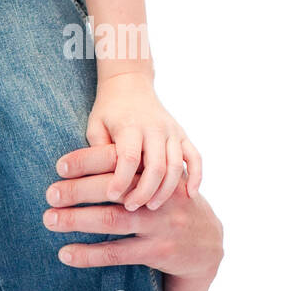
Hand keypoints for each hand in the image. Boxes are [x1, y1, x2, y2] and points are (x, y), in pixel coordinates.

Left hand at [44, 144, 221, 282]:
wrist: (209, 238)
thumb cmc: (167, 196)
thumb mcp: (155, 170)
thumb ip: (125, 158)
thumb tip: (83, 150)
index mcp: (155, 167)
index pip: (115, 158)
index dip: (86, 160)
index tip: (59, 166)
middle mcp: (158, 192)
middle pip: (111, 187)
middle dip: (76, 190)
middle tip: (49, 194)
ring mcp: (160, 222)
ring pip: (112, 220)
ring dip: (77, 221)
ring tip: (49, 220)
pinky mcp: (160, 250)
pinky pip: (119, 253)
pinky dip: (91, 254)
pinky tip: (66, 253)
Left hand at [87, 74, 201, 210]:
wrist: (130, 83)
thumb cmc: (108, 110)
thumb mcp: (95, 125)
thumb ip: (97, 150)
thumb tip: (94, 179)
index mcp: (130, 125)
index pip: (129, 157)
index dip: (121, 180)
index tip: (112, 197)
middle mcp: (155, 128)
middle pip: (156, 166)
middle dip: (145, 191)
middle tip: (131, 207)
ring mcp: (172, 132)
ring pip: (176, 166)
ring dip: (166, 190)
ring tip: (151, 206)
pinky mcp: (182, 135)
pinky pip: (195, 158)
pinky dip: (196, 177)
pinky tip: (189, 195)